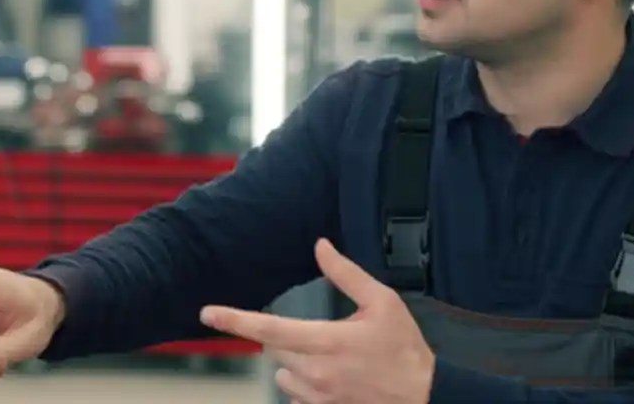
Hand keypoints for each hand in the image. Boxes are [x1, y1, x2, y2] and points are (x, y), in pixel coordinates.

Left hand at [201, 238, 433, 403]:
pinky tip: (335, 378)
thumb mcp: (383, 302)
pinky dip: (306, 384)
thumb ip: (346, 274)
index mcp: (327, 342)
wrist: (427, 397)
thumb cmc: (405, 349)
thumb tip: (320, 245)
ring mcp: (319, 398)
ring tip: (333, 359)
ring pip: (283, 373)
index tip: (207, 313)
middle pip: (275, 349)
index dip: (235, 320)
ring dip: (295, 362)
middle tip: (325, 335)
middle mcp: (317, 373)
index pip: (269, 329)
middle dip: (289, 338)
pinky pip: (297, 395)